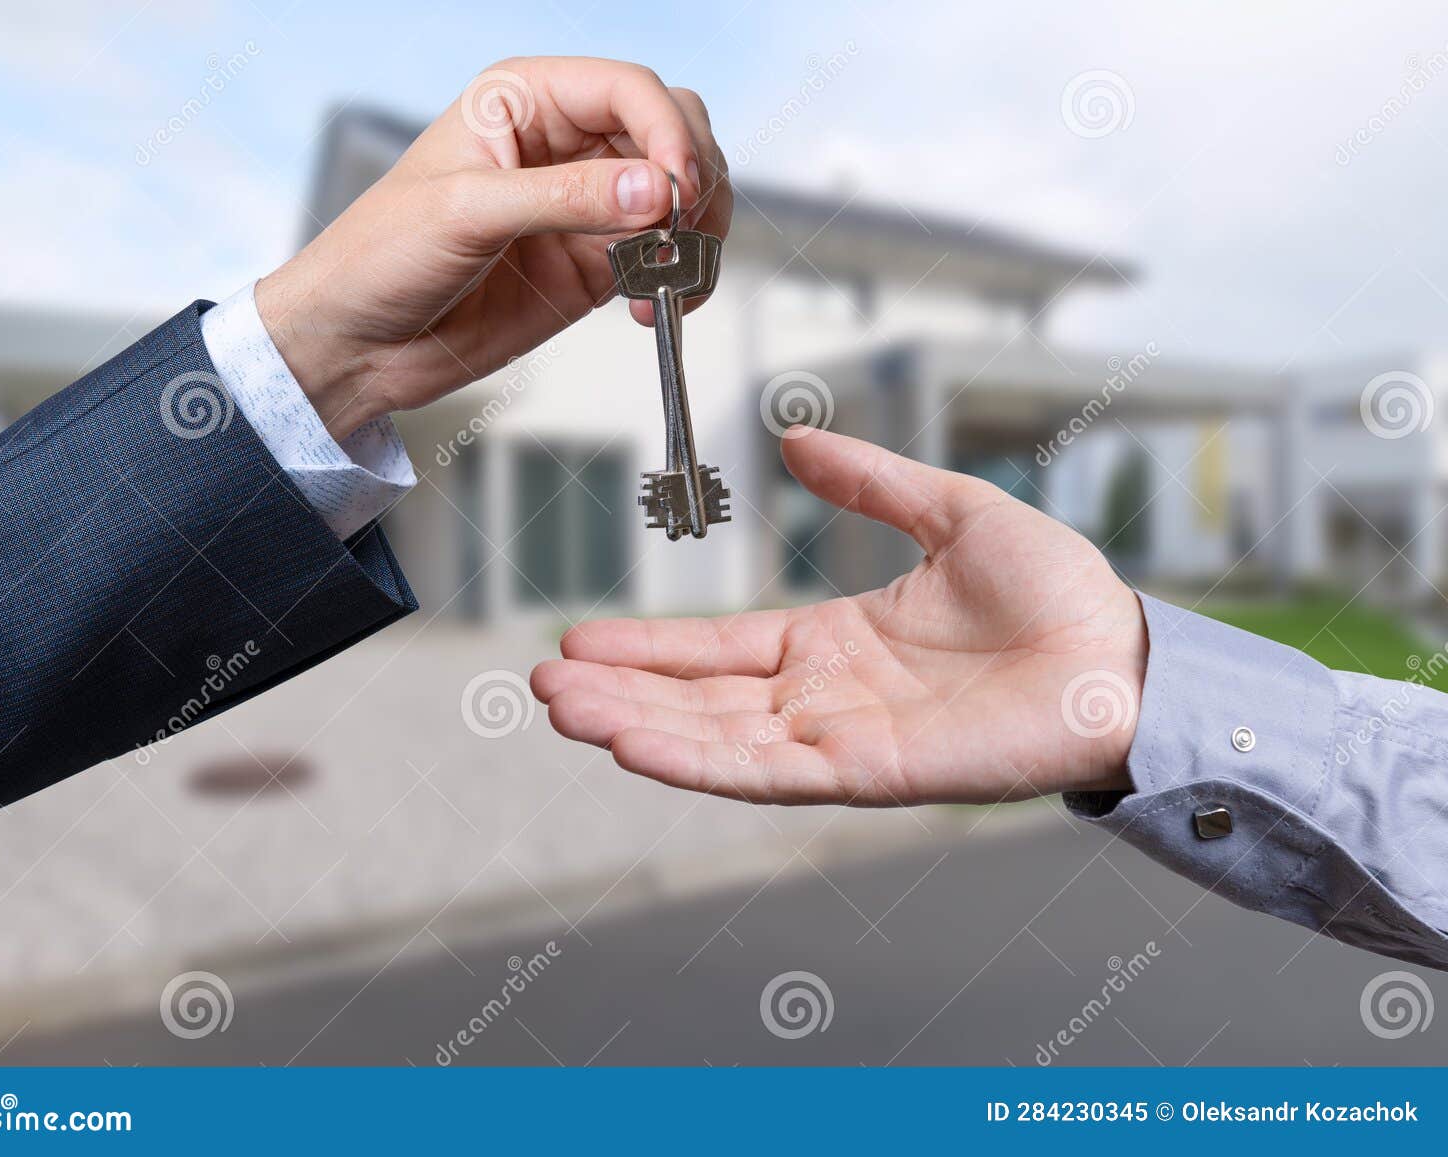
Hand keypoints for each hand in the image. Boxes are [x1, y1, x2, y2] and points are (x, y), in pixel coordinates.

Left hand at [256, 56, 730, 440]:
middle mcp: (564, 144)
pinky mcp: (593, 265)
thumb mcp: (465, 214)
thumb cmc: (379, 257)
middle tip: (680, 233)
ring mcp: (584, 206)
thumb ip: (563, 199)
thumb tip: (655, 191)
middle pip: (672, 131)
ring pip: (681, 195)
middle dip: (693, 177)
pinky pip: (663, 258)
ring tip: (671, 277)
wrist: (357, 344)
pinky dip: (679, 279)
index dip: (667, 133)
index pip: (629, 89)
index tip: (677, 189)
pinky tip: (654, 305)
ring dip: (696, 234)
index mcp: (525, 100)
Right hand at [531, 427, 1148, 805]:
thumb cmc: (1056, 592)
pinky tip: (632, 744)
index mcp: (833, 642)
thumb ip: (870, 481)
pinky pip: (765, 772)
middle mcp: (823, 698)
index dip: (648, 647)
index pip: (717, 650)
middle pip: (697, 700)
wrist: (1125, 656)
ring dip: (635, 725)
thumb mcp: (949, 511)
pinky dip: (695, 761)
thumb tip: (795, 442)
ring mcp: (840, 741)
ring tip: (562, 708)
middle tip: (543, 683)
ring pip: (715, 739)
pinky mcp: (868, 774)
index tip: (579, 636)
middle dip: (618, 692)